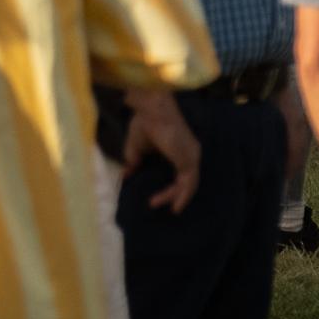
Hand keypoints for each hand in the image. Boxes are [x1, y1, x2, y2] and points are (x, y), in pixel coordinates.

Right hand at [121, 90, 200, 213]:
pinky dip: (182, 196)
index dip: (172, 186)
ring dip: (176, 198)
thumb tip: (126, 175)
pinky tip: (173, 206)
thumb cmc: (144, 122)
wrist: (151, 110)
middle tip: (159, 204)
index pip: (180, 172)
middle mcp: (190, 153)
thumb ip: (133, 161)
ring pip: (188, 184)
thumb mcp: (135, 146)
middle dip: (175, 195)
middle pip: (186, 180)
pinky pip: (188, 184)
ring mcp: (192, 157)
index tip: (158, 196)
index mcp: (181, 149)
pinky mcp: (189, 160)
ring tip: (165, 208)